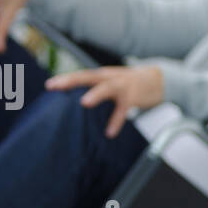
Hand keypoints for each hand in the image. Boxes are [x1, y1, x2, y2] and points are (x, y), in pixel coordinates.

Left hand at [44, 65, 165, 137]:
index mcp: (102, 75)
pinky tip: (110, 133)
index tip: (49, 86)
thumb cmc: (129, 85)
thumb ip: (96, 90)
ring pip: (107, 88)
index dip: (65, 79)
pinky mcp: (133, 97)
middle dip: (71, 81)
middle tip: (56, 86)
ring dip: (96, 94)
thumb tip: (76, 102)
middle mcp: (110, 78)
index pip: (80, 75)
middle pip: (88, 77)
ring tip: (84, 103)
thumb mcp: (111, 83)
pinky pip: (123, 110)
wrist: (158, 80)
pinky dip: (116, 121)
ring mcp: (122, 86)